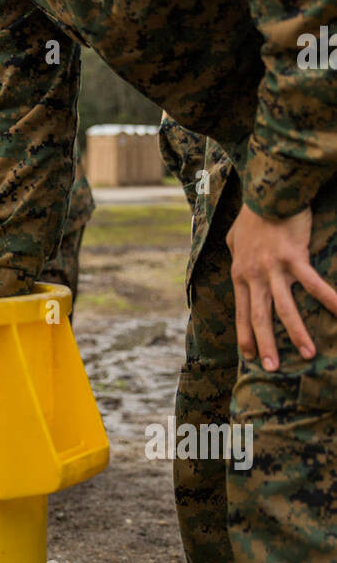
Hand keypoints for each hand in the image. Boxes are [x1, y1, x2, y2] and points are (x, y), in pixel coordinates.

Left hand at [226, 203, 336, 370]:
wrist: (267, 194)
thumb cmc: (253, 215)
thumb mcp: (235, 237)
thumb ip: (236, 251)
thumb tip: (235, 254)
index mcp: (240, 274)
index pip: (242, 312)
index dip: (246, 336)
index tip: (251, 356)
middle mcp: (254, 276)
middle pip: (260, 317)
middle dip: (267, 345)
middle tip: (273, 368)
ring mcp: (274, 268)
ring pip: (285, 308)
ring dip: (297, 333)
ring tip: (307, 354)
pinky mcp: (295, 258)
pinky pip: (314, 284)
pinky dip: (329, 300)